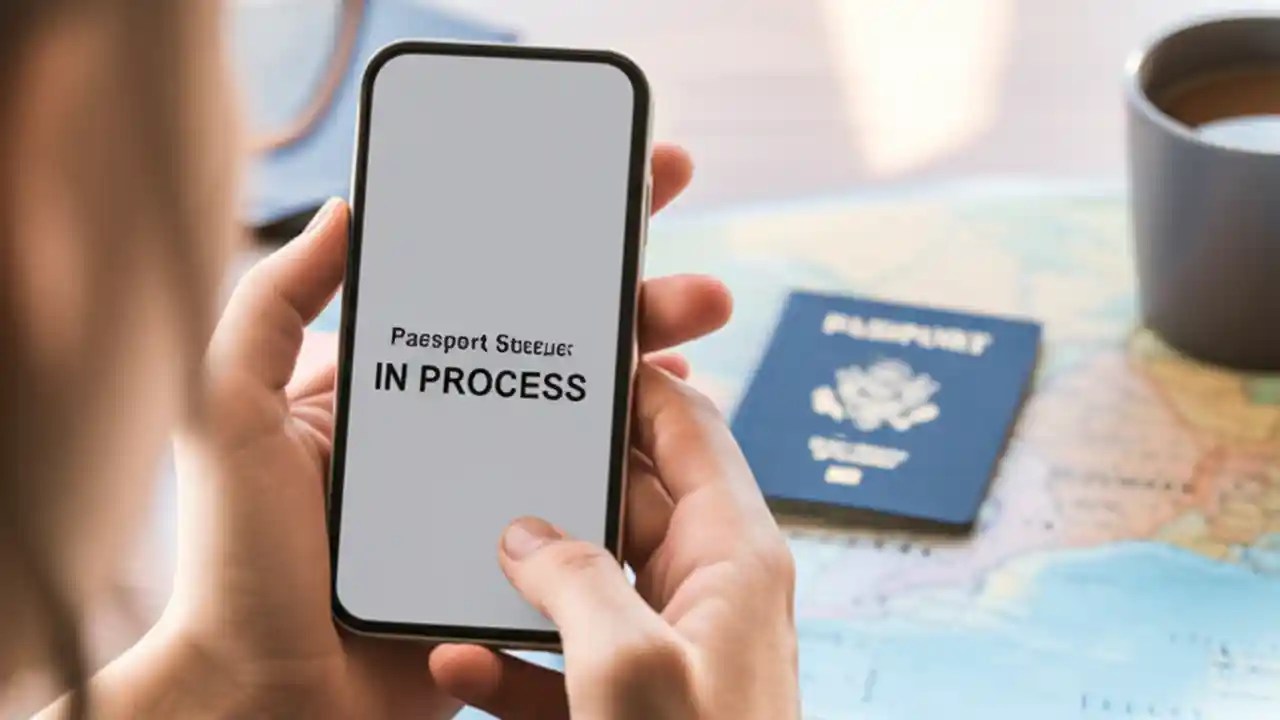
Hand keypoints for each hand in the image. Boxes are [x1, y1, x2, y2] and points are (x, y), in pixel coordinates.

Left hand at [75, 145, 730, 717]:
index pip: (483, 287)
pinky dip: (641, 448)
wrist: (275, 696)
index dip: (551, 235)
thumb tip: (343, 213)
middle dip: (631, 294)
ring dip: (650, 359)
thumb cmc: (236, 567)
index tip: (613, 188)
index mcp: (393, 384)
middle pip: (556, 340)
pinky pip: (592, 486)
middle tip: (687, 275)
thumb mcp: (231, 413)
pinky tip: (675, 414)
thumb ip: (271, 307)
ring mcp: (491, 484)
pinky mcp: (520, 547)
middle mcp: (451, 423)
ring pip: (587, 406)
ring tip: (699, 323)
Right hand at [429, 364, 799, 718]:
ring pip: (589, 584)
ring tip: (459, 557)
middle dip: (558, 477)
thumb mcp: (628, 666)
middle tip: (486, 445)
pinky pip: (567, 661)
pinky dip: (514, 658)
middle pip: (628, 497)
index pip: (688, 427)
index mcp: (733, 556)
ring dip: (524, 580)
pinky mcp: (637, 706)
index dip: (635, 380)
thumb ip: (576, 581)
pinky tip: (461, 658)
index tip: (569, 349)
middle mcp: (710, 591)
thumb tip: (525, 534)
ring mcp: (674, 649)